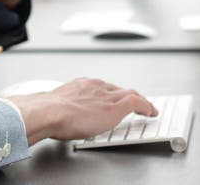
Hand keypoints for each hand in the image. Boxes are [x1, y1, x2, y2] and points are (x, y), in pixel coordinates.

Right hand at [6, 77, 156, 144]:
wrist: (49, 111)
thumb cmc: (48, 112)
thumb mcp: (57, 105)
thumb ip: (62, 106)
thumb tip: (55, 115)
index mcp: (82, 85)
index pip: (103, 88)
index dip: (113, 94)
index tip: (115, 99)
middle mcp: (96, 86)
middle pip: (118, 89)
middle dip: (128, 96)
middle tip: (135, 104)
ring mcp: (106, 94)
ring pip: (130, 93)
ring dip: (140, 100)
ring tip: (147, 108)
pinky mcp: (115, 106)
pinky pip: (137, 101)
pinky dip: (146, 106)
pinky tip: (151, 112)